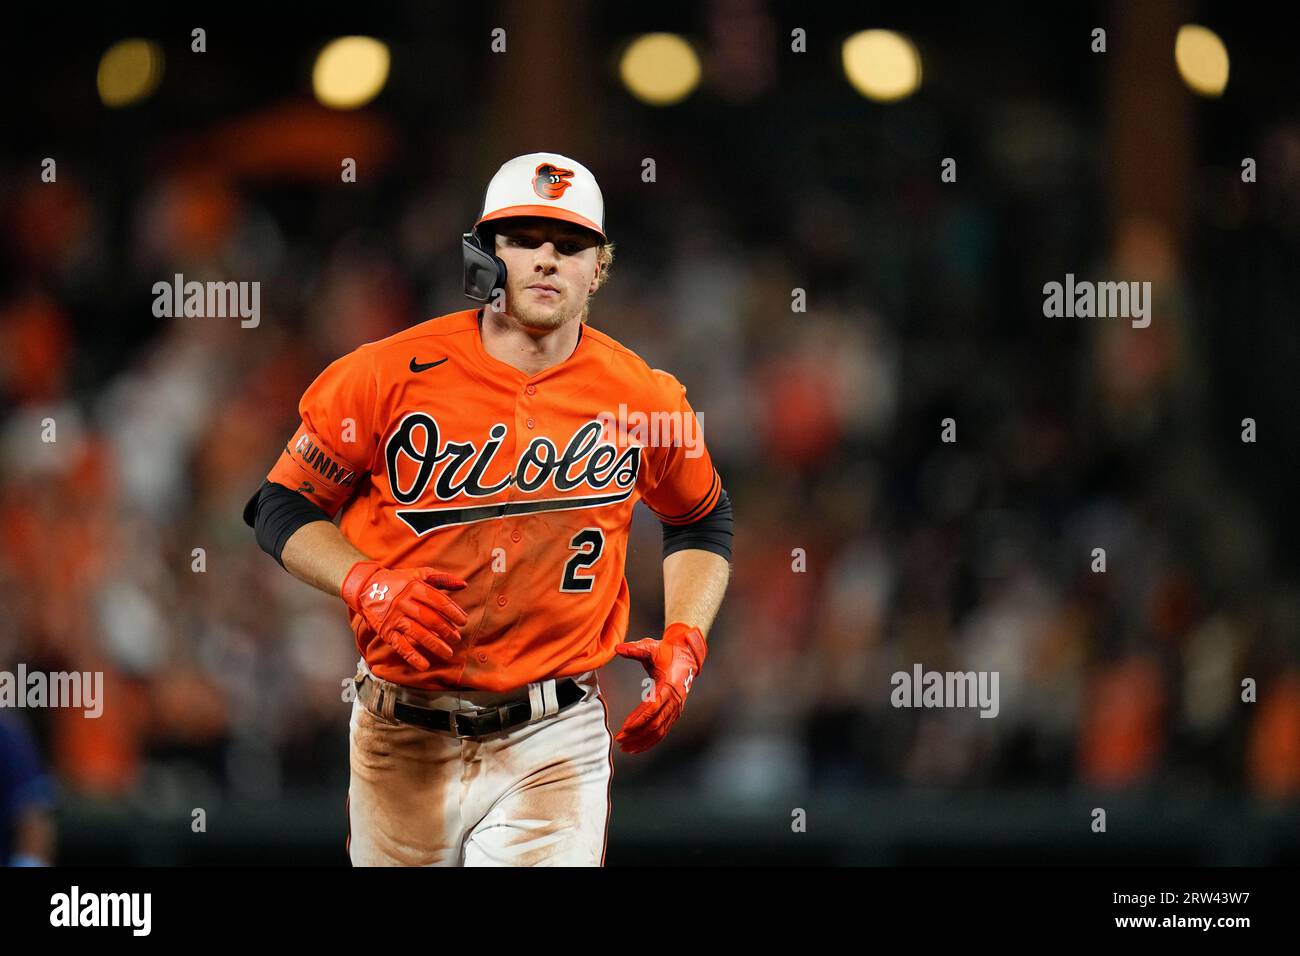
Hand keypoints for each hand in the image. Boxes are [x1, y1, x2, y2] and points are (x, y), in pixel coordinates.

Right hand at [341, 561, 468, 669]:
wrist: (365, 587)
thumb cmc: (397, 581)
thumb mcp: (418, 574)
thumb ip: (441, 578)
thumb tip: (463, 585)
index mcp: (414, 587)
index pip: (438, 601)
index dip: (453, 612)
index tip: (463, 621)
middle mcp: (403, 602)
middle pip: (430, 619)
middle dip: (446, 631)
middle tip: (457, 639)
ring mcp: (393, 618)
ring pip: (418, 634)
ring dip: (435, 645)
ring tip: (448, 653)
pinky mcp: (385, 631)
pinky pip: (400, 646)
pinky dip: (413, 657)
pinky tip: (424, 665)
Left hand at [613, 622, 706, 753]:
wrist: (686, 656)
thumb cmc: (667, 652)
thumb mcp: (652, 647)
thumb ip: (635, 649)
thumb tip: (617, 648)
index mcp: (669, 685)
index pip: (653, 707)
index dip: (638, 719)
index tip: (624, 728)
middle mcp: (675, 700)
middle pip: (655, 723)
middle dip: (637, 734)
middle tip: (619, 739)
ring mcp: (676, 709)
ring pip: (659, 731)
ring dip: (642, 741)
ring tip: (625, 747)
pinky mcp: (674, 713)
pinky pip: (663, 731)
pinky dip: (650, 741)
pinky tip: (636, 747)